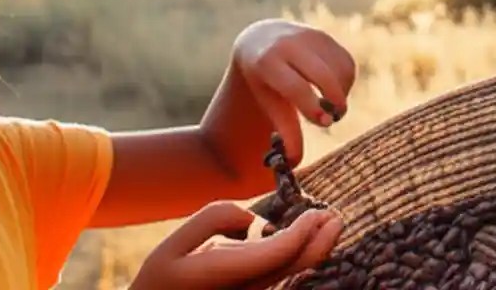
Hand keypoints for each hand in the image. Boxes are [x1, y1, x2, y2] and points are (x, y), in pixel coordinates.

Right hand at [132, 202, 341, 289]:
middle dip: (320, 243)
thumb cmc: (159, 281)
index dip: (302, 234)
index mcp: (222, 273)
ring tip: (328, 225)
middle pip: (292, 267)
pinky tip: (307, 240)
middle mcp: (243, 288)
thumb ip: (212, 219)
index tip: (317, 213)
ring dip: (314, 249)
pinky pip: (281, 276)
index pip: (277, 254)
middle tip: (335, 218)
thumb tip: (252, 218)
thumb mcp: (171, 246)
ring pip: (290, 275)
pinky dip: (298, 256)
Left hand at [232, 19, 356, 165]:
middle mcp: (290, 45)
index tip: (325, 123)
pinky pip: (347, 64)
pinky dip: (345, 83)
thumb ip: (285, 130)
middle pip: (323, 76)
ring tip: (329, 106)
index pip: (295, 86)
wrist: (262, 40)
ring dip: (341, 93)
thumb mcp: (268, 102)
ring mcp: (311, 37)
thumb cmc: (265, 81)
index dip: (312, 106)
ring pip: (340, 70)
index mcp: (268, 62)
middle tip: (334, 119)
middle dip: (335, 100)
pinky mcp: (327, 37)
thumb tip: (296, 164)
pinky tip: (332, 90)